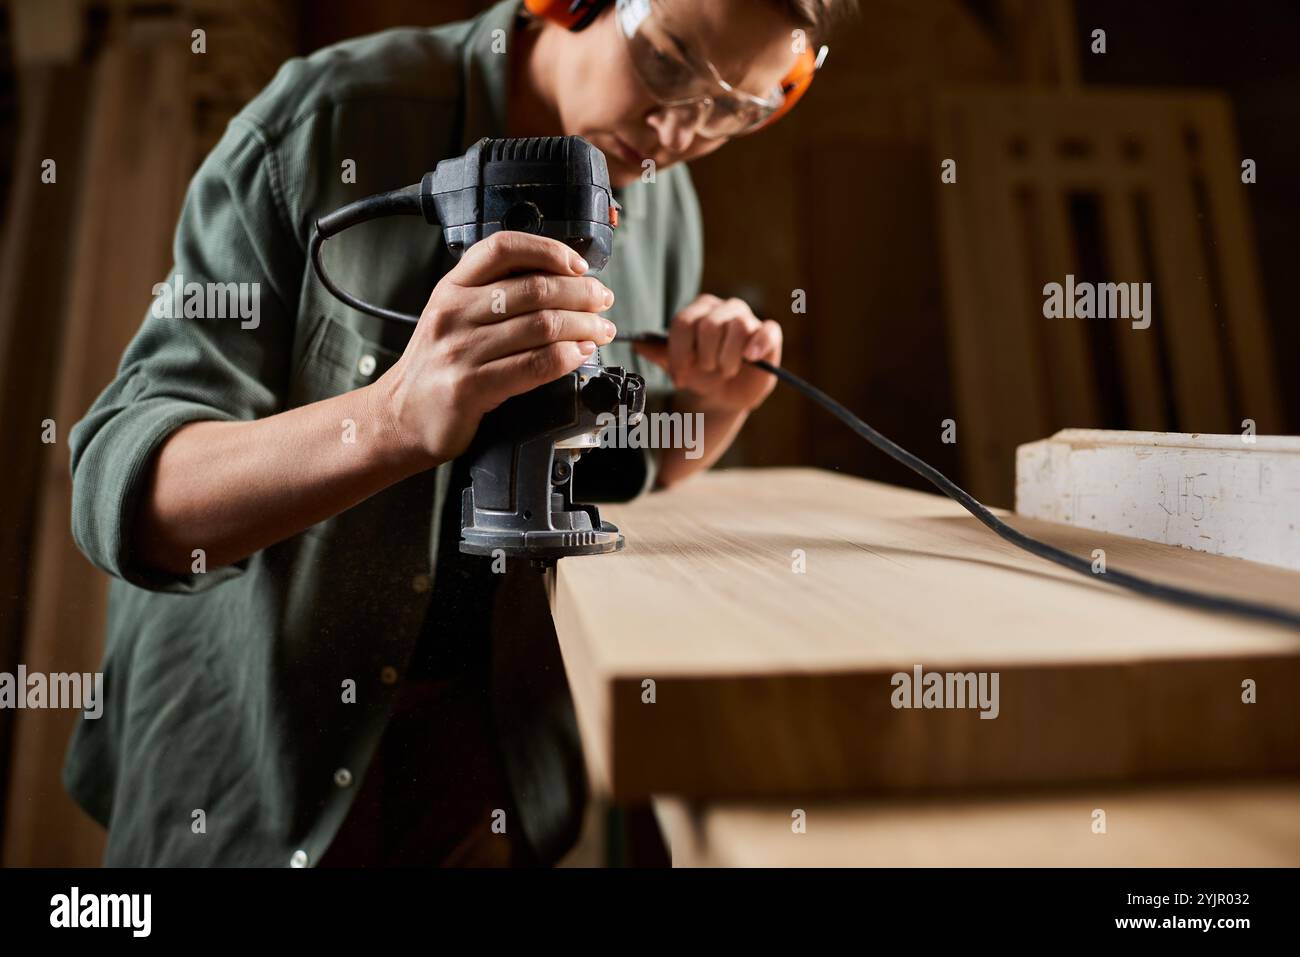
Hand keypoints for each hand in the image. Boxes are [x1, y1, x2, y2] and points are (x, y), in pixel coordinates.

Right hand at [375, 231, 616, 464]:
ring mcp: (461, 350)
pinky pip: (533, 365)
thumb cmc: (436, 368)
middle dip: (581, 293)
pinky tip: (580, 355)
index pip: (503, 248)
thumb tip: (559, 283)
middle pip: (534, 288)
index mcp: (451, 288)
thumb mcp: (453, 318)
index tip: (578, 265)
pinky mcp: (470, 386)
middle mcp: (454, 313)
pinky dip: (566, 357)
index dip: (549, 250)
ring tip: (600, 332)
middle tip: (602, 302)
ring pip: (541, 326)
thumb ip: (492, 297)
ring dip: (583, 327)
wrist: (400, 417)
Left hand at [633, 294, 781, 414]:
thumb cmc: (699, 375)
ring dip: (727, 358)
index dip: (679, 352)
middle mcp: (724, 308)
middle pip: (709, 325)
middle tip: (707, 370)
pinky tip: (751, 357)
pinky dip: (759, 342)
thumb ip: (658, 353)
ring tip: (725, 371)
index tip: (679, 375)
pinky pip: (768, 331)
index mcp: (698, 310)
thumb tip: (637, 344)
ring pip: (738, 327)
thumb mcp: (677, 366)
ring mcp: (748, 319)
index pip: (684, 323)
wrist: (721, 396)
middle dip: (704, 357)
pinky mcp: (768, 336)